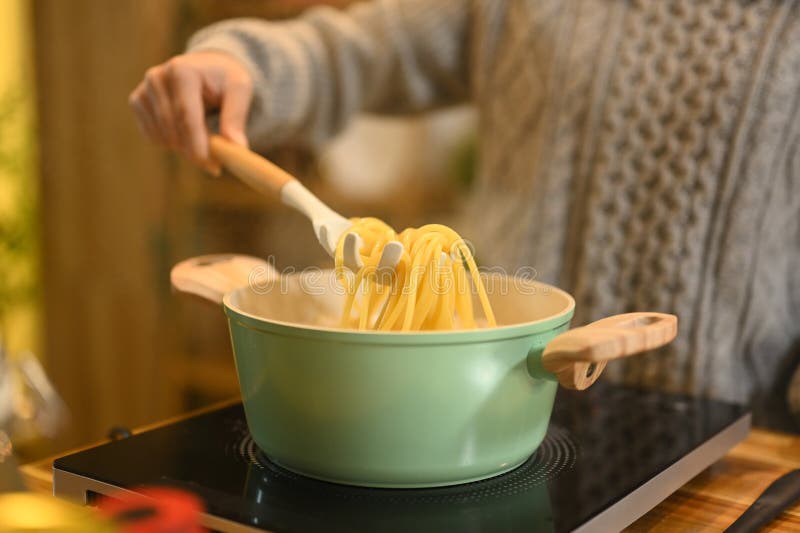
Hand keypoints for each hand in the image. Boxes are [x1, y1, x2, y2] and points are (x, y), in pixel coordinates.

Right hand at [129, 51, 252, 172]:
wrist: (207, 67)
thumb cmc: (225, 79)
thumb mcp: (240, 90)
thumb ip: (236, 116)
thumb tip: (237, 147)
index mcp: (181, 69)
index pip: (186, 114)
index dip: (197, 142)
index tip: (211, 165)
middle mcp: (157, 77)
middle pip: (174, 128)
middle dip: (196, 150)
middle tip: (216, 164)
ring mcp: (144, 90)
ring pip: (164, 137)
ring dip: (186, 148)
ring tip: (206, 141)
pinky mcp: (137, 103)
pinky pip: (154, 137)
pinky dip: (173, 144)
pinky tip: (187, 133)